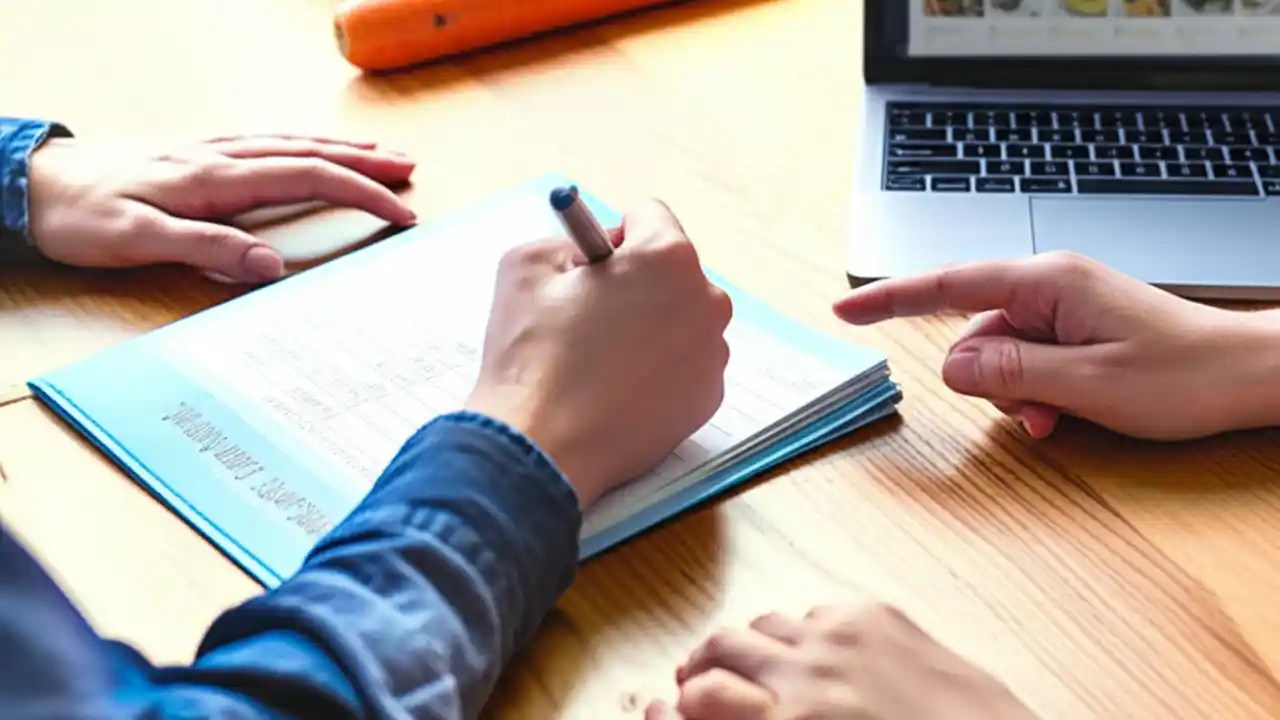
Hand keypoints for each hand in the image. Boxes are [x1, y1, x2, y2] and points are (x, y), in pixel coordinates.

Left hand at [27, 133, 416, 282]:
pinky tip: (311, 148)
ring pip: (291, 142)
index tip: (400, 211)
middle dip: (366, 162)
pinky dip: (304, 144)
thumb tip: (271, 264)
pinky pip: (267, 142)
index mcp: (216, 179)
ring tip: (381, 153)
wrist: (36, 185)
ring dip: (341, 148)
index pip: (308, 179)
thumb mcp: (140, 241)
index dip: (360, 193)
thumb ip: (208, 249)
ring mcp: (210, 151)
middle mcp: (220, 157)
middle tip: (411, 170)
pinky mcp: (197, 154)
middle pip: (310, 152)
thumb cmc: (84, 217)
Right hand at [464, 200, 732, 506]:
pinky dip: (658, 369)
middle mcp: (705, 301)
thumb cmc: (532, 356)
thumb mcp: (526, 266)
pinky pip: (685, 365)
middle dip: (637, 283)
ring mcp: (712, 354)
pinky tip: (617, 388)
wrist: (542, 446)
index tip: (592, 266)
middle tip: (592, 315)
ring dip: (650, 327)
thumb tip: (590, 255)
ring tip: (602, 359)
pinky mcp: (708, 398)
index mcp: (667, 257)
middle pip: (672, 271)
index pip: (649, 216)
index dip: (611, 238)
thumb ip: (567, 241)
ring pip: (681, 319)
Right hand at [647, 604, 1036, 719]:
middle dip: (700, 668)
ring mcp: (841, 637)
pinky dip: (802, 632)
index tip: (665, 711)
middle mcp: (805, 674)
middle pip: (718, 649)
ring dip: (747, 646)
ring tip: (751, 667)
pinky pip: (813, 612)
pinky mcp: (875, 616)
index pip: (697, 700)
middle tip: (697, 686)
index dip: (671, 708)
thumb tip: (720, 714)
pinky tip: (814, 656)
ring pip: (762, 623)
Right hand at [833, 252, 1279, 439]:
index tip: (845, 309)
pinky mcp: (1074, 330)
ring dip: (1014, 394)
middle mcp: (1048, 287)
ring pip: (998, 356)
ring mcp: (1062, 308)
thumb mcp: (1086, 382)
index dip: (890, 300)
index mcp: (1046, 282)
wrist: (1249, 375)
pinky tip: (1062, 413)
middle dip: (988, 381)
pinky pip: (1026, 362)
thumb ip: (1009, 371)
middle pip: (973, 335)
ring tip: (1060, 415)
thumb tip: (949, 365)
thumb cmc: (1183, 374)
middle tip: (1035, 413)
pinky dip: (1033, 393)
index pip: (947, 286)